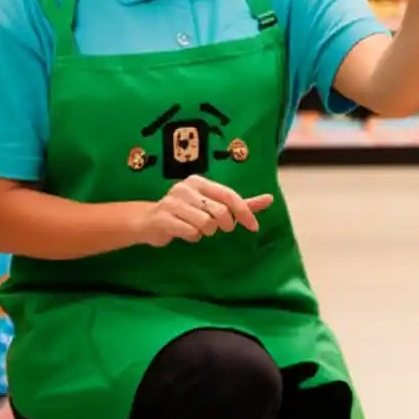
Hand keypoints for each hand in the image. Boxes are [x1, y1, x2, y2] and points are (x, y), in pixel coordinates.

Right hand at [133, 177, 273, 246]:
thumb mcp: (213, 204)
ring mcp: (172, 202)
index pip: (229, 195)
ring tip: (195, 228)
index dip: (244, 212)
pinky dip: (191, 237)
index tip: (253, 227)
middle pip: (220, 212)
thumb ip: (241, 203)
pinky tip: (184, 232)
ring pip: (206, 224)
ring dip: (205, 232)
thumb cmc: (186, 212)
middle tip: (215, 228)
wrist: (148, 221)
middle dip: (223, 225)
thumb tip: (270, 199)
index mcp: (200, 181)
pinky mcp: (163, 218)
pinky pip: (190, 233)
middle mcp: (186, 187)